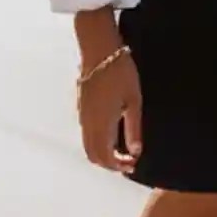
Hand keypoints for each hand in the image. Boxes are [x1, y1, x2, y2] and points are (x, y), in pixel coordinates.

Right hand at [77, 50, 142, 173]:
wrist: (100, 50)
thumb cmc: (121, 73)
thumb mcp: (134, 102)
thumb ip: (133, 129)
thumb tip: (135, 152)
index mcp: (101, 124)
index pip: (105, 157)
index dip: (118, 166)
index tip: (133, 164)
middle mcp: (88, 123)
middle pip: (93, 156)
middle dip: (110, 164)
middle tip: (128, 162)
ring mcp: (82, 116)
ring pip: (87, 146)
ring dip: (103, 154)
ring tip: (122, 152)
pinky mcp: (81, 108)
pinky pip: (86, 134)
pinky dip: (97, 143)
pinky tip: (111, 137)